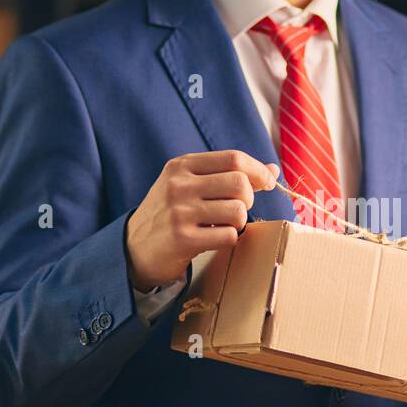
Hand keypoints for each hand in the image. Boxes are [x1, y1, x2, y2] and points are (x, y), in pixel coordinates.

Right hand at [125, 150, 279, 290]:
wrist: (133, 248)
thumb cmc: (169, 213)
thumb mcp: (188, 185)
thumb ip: (227, 174)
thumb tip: (273, 170)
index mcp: (181, 166)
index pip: (233, 158)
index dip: (258, 171)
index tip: (266, 183)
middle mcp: (178, 185)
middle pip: (240, 183)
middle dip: (248, 199)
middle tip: (238, 209)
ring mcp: (179, 212)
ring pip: (238, 212)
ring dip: (239, 222)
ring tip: (223, 225)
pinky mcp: (183, 239)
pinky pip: (229, 236)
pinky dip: (230, 239)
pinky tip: (215, 238)